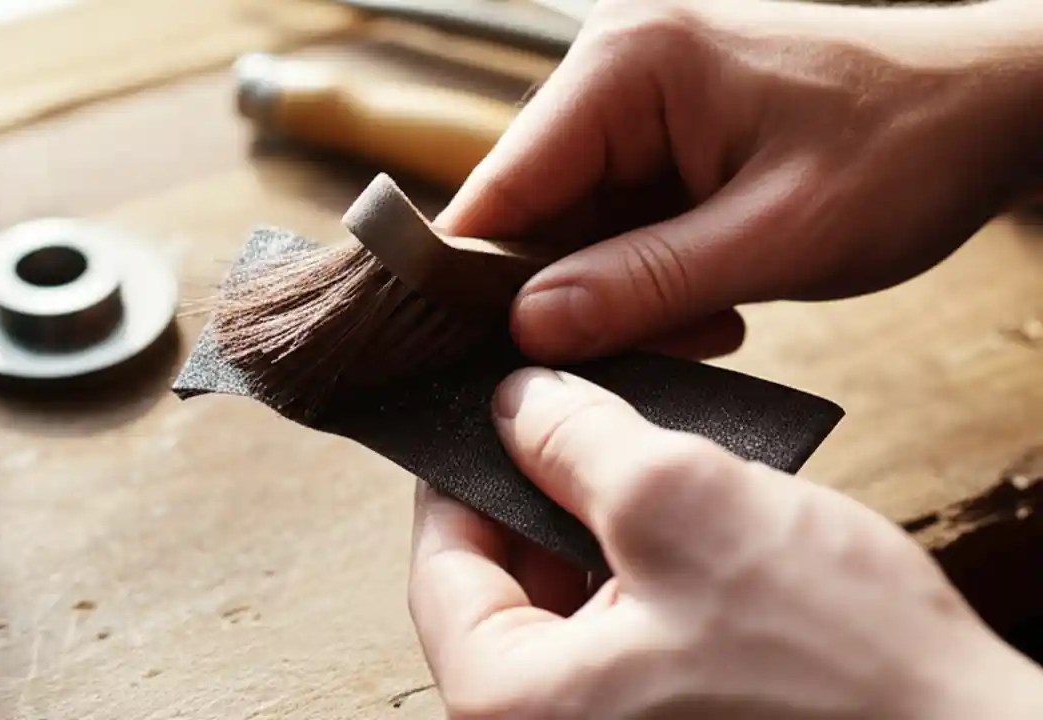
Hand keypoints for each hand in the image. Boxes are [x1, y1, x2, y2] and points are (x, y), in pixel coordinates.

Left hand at [409, 369, 1042, 718]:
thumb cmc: (838, 661)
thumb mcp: (684, 505)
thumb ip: (575, 441)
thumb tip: (513, 403)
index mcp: (512, 707)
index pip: (440, 565)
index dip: (464, 471)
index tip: (494, 413)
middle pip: (499, 587)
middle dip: (543, 498)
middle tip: (583, 426)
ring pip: (563, 609)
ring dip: (598, 534)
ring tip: (651, 475)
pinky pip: (618, 644)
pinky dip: (641, 580)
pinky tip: (690, 537)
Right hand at [438, 0, 1042, 361]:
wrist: (993, 106)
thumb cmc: (907, 150)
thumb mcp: (776, 237)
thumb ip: (641, 285)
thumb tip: (525, 328)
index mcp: (627, 65)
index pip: (503, 186)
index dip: (476, 282)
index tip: (472, 363)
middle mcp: (615, 67)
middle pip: (533, 210)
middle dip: (573, 295)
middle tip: (646, 348)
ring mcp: (637, 96)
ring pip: (576, 224)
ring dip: (620, 291)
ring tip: (706, 318)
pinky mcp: (663, 126)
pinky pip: (619, 216)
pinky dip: (650, 271)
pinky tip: (710, 296)